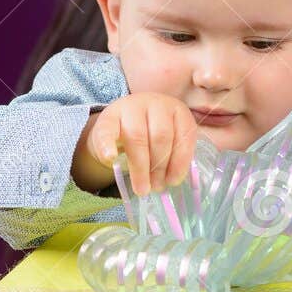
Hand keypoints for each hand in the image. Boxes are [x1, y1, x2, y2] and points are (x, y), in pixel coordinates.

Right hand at [74, 93, 197, 196]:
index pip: (184, 134)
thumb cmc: (149, 137)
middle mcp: (155, 104)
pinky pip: (108, 132)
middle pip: (161, 136)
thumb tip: (171, 182)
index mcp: (176, 110)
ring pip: (137, 137)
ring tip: (142, 188)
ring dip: (140, 167)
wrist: (118, 127)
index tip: (173, 181)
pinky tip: (111, 158)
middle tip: (156, 187)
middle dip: (159, 167)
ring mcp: (130, 107)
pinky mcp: (108, 116)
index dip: (180, 161)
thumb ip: (173, 156)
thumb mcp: (168, 142)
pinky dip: (108, 146)